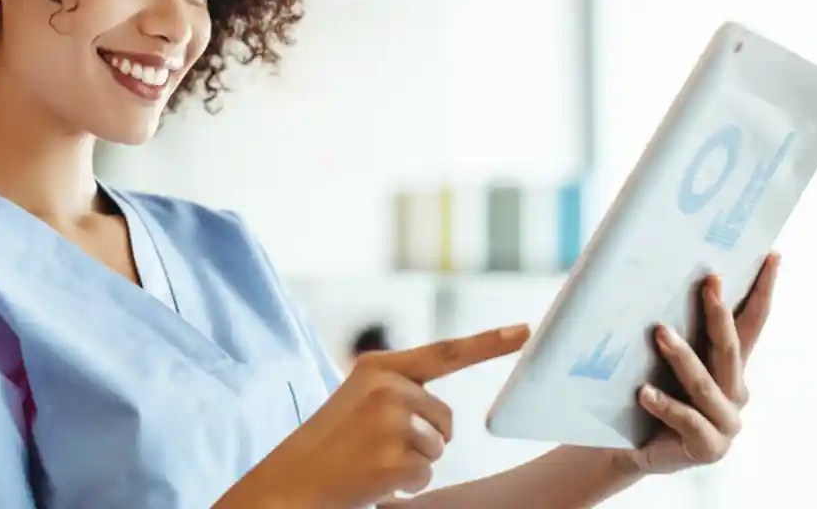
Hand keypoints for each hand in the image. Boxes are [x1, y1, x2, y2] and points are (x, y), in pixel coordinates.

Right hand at [217, 324, 530, 508]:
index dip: (490, 342)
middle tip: (376, 447)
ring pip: (438, 447)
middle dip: (424, 438)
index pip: (446, 352)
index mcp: (377, 366)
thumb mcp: (359, 401)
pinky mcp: (394, 457)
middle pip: (445, 417)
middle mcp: (386, 386)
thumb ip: (399, 391)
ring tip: (370, 461)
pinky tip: (372, 479)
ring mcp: (390, 421)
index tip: (526, 331)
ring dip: (412, 462)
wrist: (289, 482)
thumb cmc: (329, 446)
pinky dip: (405, 485)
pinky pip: (425, 475)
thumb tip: (444, 416)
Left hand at [624, 252, 780, 474]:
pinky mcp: (707, 447)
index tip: (772, 256)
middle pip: (731, 348)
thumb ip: (672, 329)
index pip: (752, 323)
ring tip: (659, 332)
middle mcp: (735, 392)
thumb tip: (650, 277)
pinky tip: (644, 393)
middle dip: (720, 314)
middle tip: (710, 281)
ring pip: (705, 383)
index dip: (763, 290)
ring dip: (682, 356)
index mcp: (730, 367)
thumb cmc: (648, 394)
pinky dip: (665, 405)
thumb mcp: (663, 360)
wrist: (631, 448)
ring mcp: (725, 422)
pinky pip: (686, 420)